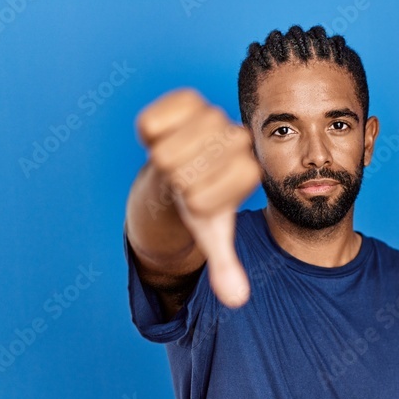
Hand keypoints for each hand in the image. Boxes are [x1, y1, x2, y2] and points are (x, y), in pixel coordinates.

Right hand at [136, 89, 261, 307]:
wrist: (183, 168)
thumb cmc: (199, 202)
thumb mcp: (211, 235)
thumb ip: (226, 266)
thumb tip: (236, 300)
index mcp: (249, 173)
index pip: (204, 199)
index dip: (192, 204)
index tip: (199, 198)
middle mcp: (238, 140)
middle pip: (182, 174)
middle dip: (174, 186)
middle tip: (184, 179)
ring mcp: (214, 116)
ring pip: (165, 151)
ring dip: (161, 162)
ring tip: (176, 160)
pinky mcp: (187, 98)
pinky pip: (151, 121)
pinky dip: (149, 137)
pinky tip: (164, 138)